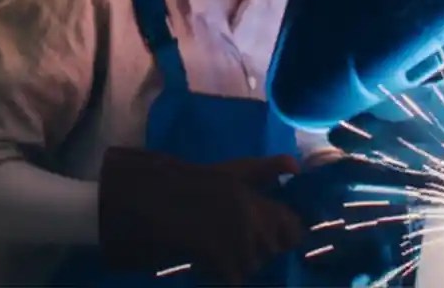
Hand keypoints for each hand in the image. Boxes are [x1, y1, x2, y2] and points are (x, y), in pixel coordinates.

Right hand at [99, 148, 303, 284]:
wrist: (146, 206)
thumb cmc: (186, 185)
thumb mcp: (228, 172)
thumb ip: (264, 170)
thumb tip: (296, 166)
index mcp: (255, 201)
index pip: (292, 230)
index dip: (286, 233)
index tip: (274, 233)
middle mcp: (252, 224)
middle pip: (271, 250)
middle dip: (258, 248)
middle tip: (231, 237)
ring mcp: (238, 248)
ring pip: (253, 266)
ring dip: (239, 263)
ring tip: (214, 247)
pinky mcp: (223, 268)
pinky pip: (236, 279)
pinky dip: (223, 274)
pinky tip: (206, 261)